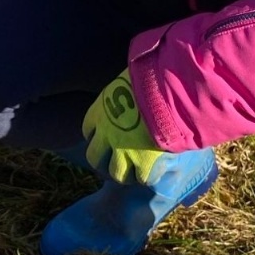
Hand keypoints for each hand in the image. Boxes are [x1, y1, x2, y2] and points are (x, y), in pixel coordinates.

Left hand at [82, 70, 165, 184]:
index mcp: (99, 112)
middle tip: (117, 162)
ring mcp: (123, 151)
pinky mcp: (144, 163)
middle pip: (94, 158)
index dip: (97, 136)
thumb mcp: (129, 80)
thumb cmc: (151, 76)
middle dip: (104, 162)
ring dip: (125, 174)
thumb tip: (136, 84)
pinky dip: (148, 175)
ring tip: (137, 171)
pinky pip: (142, 178)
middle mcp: (105, 134)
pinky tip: (156, 169)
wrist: (167, 91)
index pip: (88, 131)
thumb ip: (126, 92)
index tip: (107, 137)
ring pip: (116, 174)